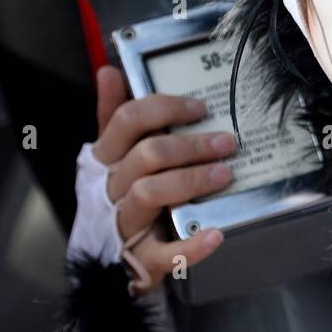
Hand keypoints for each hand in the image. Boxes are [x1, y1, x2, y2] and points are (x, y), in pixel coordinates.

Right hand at [91, 65, 231, 293]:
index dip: (165, 108)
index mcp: (104, 159)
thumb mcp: (114, 155)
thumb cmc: (119, 196)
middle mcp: (110, 189)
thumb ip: (114, 115)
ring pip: (150, 194)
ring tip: (226, 174)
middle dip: (190, 146)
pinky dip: (190, 246)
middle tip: (227, 142)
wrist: (108, 260)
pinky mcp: (140, 260)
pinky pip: (163, 254)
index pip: (126, 121)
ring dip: (191, 180)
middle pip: (147, 155)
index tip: (201, 107)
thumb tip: (110, 71)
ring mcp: (123, 224)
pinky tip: (215, 234)